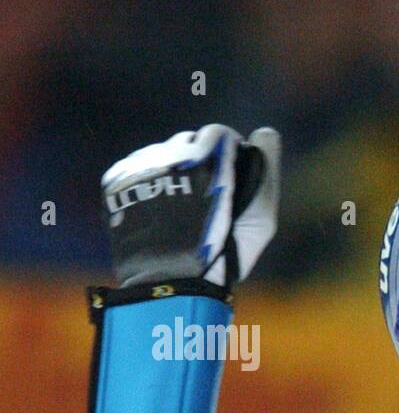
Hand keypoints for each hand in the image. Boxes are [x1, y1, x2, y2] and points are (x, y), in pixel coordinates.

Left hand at [101, 123, 280, 288]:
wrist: (174, 280)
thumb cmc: (226, 252)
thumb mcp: (261, 218)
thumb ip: (267, 171)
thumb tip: (265, 132)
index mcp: (208, 161)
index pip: (217, 134)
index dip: (227, 149)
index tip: (230, 168)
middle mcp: (171, 156)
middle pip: (186, 141)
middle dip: (198, 160)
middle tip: (205, 193)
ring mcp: (140, 167)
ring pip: (160, 155)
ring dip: (172, 171)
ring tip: (179, 205)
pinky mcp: (117, 179)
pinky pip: (135, 168)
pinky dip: (148, 183)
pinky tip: (158, 208)